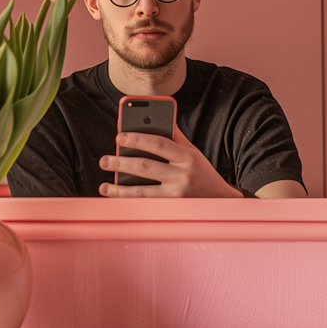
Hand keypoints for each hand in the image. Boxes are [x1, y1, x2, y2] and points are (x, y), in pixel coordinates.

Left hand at [98, 124, 243, 197]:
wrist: (222, 201)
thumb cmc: (204, 173)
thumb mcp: (193, 152)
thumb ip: (175, 137)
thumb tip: (158, 117)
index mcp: (187, 156)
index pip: (158, 143)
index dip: (137, 139)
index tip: (119, 137)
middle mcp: (183, 175)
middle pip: (146, 167)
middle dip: (121, 163)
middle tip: (104, 160)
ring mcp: (177, 195)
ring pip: (143, 191)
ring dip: (120, 189)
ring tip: (104, 186)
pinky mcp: (173, 210)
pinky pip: (147, 205)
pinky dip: (131, 203)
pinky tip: (117, 201)